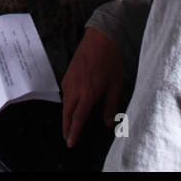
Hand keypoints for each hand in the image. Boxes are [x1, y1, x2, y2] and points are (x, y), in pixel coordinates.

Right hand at [60, 26, 124, 147]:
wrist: (100, 37)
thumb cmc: (110, 60)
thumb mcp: (116, 84)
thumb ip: (111, 105)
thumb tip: (107, 123)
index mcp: (88, 93)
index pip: (78, 118)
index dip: (74, 132)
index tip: (70, 143)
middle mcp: (76, 88)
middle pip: (67, 113)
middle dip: (66, 128)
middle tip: (67, 139)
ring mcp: (70, 80)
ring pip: (65, 103)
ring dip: (66, 116)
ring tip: (68, 126)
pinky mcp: (68, 74)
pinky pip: (65, 92)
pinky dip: (66, 103)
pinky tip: (70, 105)